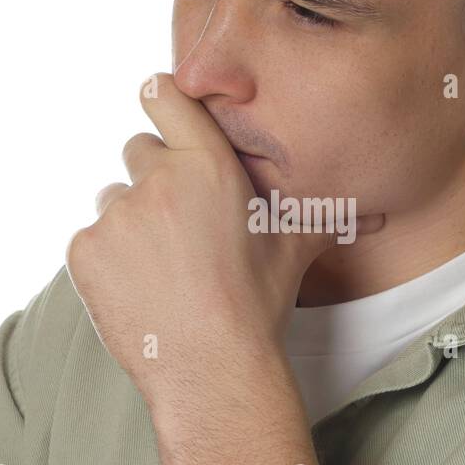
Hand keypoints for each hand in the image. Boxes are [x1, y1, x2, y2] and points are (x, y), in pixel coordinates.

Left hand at [65, 74, 343, 415]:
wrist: (212, 369)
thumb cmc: (257, 305)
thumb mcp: (295, 249)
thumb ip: (321, 215)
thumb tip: (379, 215)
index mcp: (209, 166)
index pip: (163, 95)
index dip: (160, 99)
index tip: (161, 109)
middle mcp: (157, 180)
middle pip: (137, 150)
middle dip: (153, 178)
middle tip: (178, 226)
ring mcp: (116, 215)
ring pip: (112, 199)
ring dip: (129, 222)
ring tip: (160, 267)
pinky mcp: (85, 250)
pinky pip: (89, 240)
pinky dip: (106, 259)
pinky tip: (138, 288)